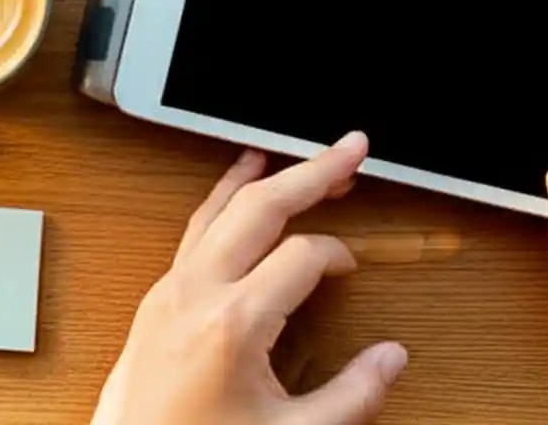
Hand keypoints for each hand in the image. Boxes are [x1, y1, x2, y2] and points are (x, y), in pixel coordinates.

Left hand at [91, 132, 407, 424]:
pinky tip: (235, 193)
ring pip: (220, 208)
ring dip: (264, 178)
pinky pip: (194, 231)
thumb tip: (391, 359)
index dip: (337, 254)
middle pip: (261, 206)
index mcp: (233, 322)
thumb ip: (351, 397)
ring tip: (292, 154)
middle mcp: (195, 294)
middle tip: (350, 148)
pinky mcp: (156, 301)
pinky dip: (223, 201)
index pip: (303, 255)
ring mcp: (169, 292)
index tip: (349, 269)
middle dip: (311, 171)